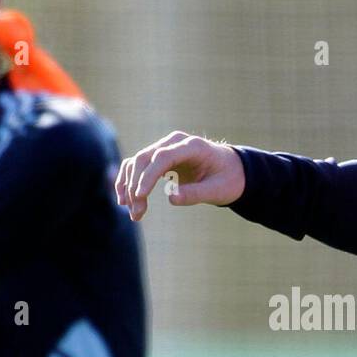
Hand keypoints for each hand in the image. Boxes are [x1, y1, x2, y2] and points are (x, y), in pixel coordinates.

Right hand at [114, 131, 246, 220]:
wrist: (231, 170)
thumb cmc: (227, 179)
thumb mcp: (218, 190)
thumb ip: (196, 194)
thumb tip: (171, 198)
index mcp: (192, 146)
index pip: (163, 157)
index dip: (149, 176)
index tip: (140, 196)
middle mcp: (175, 143)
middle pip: (145, 158)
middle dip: (136, 186)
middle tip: (137, 214)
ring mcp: (165, 147)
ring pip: (137, 163)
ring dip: (130, 187)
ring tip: (135, 214)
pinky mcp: (159, 157)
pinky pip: (137, 166)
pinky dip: (128, 181)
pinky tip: (125, 201)